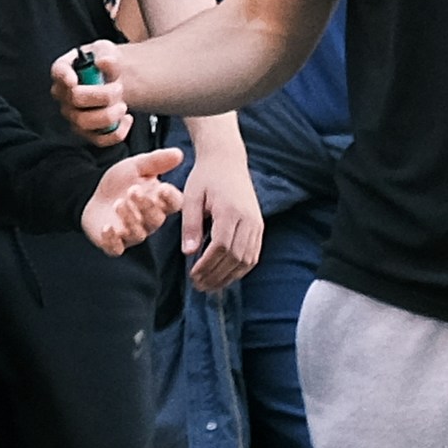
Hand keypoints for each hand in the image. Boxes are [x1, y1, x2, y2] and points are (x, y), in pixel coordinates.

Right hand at [56, 40, 139, 146]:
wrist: (112, 81)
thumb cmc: (104, 64)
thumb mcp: (107, 51)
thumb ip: (107, 54)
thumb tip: (104, 62)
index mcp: (65, 70)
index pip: (58, 72)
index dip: (64, 77)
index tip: (74, 80)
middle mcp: (63, 95)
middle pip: (75, 100)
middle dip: (101, 95)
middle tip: (118, 89)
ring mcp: (73, 116)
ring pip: (84, 123)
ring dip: (108, 115)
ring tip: (123, 106)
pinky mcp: (87, 132)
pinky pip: (98, 140)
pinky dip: (117, 133)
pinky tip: (127, 119)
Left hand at [79, 152, 185, 260]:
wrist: (94, 195)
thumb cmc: (120, 182)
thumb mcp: (136, 166)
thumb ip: (156, 161)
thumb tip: (178, 153)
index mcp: (159, 202)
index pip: (173, 204)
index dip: (170, 198)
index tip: (163, 188)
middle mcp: (149, 221)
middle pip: (156, 219)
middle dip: (146, 206)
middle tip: (133, 191)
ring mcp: (132, 234)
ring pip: (138, 233)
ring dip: (130, 219)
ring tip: (118, 203)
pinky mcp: (114, 243)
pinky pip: (117, 248)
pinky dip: (112, 240)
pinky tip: (107, 227)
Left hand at [179, 149, 265, 294]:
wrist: (227, 160)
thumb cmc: (205, 177)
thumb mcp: (191, 197)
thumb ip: (190, 225)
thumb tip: (188, 253)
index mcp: (230, 210)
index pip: (221, 246)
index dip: (207, 265)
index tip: (192, 276)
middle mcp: (248, 219)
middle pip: (235, 257)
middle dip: (217, 275)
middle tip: (199, 286)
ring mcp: (257, 223)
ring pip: (247, 259)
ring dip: (229, 276)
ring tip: (210, 285)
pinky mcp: (259, 226)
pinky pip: (253, 254)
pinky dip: (240, 268)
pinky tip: (225, 275)